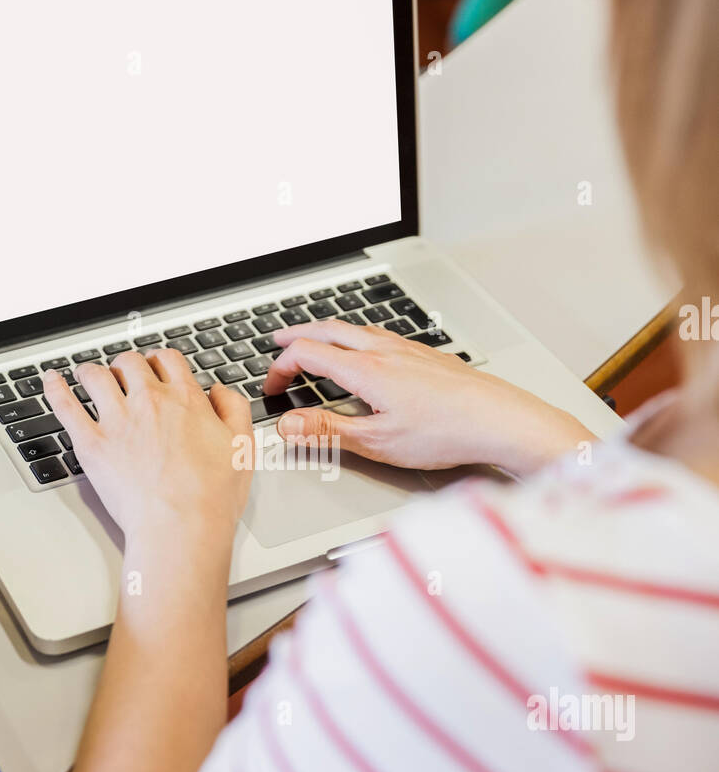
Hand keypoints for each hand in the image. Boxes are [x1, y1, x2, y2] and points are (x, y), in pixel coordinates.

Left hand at [43, 351, 251, 542]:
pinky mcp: (92, 444)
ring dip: (91, 371)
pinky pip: (66, 406)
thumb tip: (220, 392)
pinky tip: (51, 381)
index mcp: (185, 400)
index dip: (160, 360)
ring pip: (96, 377)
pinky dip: (55, 389)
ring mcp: (117, 421)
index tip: (156, 366)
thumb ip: (233, 409)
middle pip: (130, 364)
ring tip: (88, 375)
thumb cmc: (212, 496)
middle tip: (123, 375)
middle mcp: (149, 402)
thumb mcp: (242, 446)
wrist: (181, 525)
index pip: (167, 360)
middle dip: (126, 366)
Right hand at [266, 320, 592, 475]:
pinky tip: (367, 349)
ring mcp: (408, 349)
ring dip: (328, 331)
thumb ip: (327, 431)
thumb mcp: (377, 442)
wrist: (500, 419)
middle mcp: (385, 351)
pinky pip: (381, 335)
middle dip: (298, 333)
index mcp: (366, 370)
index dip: (281, 367)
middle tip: (278, 338)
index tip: (270, 386)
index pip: (307, 354)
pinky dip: (358, 336)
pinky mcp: (427, 356)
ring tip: (317, 338)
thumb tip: (287, 424)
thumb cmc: (446, 433)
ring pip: (357, 328)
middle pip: (329, 330)